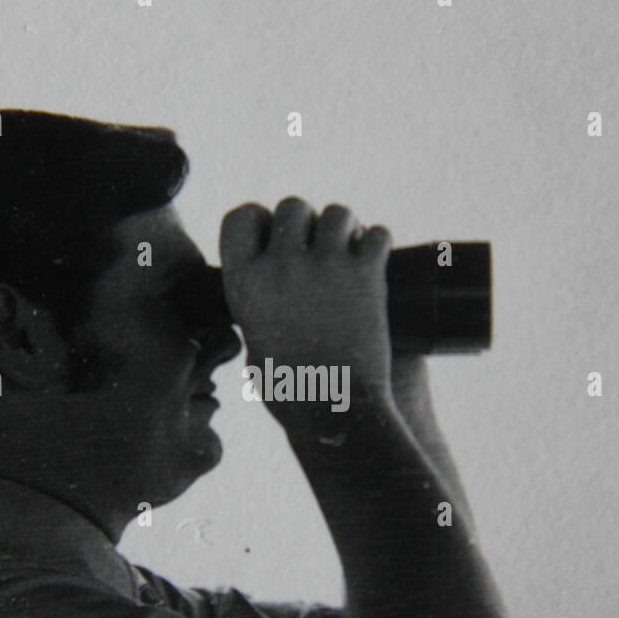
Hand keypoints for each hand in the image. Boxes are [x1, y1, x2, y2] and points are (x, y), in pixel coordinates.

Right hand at [220, 197, 393, 430]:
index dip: (259, 221)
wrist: (335, 411)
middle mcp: (281, 264)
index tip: (272, 236)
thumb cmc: (292, 392)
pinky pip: (376, 234)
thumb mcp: (254, 348)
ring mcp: (325, 265)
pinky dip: (378, 243)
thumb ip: (255, 313)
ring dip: (345, 228)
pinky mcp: (366, 274)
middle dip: (307, 223)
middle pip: (292, 207)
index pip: (241, 218)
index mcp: (244, 281)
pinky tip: (376, 259)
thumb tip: (263, 297)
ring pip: (337, 213)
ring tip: (350, 251)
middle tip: (319, 247)